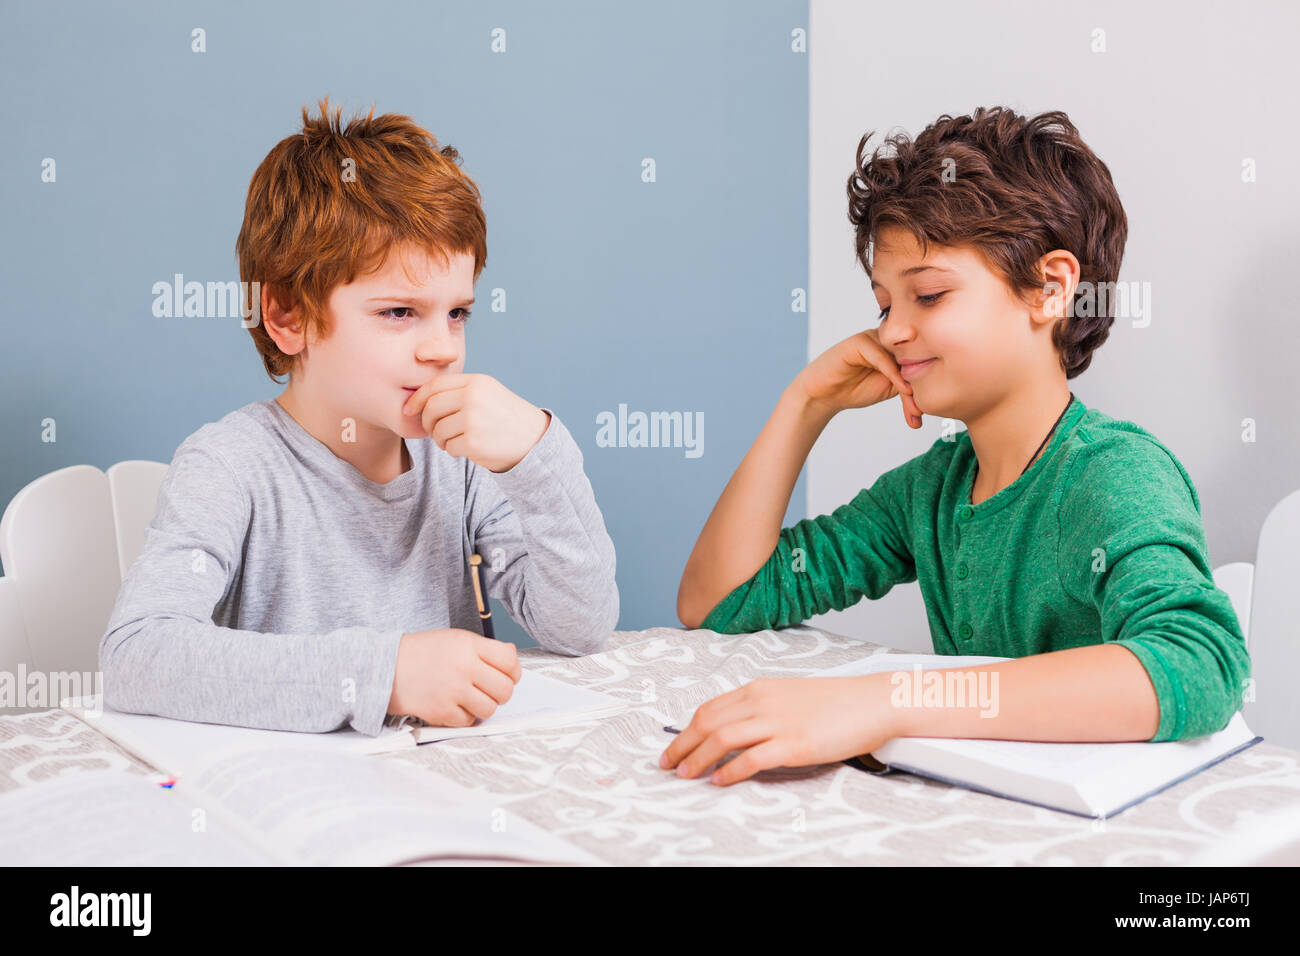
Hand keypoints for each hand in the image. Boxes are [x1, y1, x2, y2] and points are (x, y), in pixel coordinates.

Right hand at [387, 628, 521, 726]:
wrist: (386, 667)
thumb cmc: (422, 653)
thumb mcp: (454, 639)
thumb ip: (484, 649)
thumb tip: (512, 659)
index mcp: (469, 646)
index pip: (510, 660)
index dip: (514, 671)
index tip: (508, 675)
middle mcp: (464, 667)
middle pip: (505, 689)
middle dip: (501, 692)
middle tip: (490, 690)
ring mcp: (453, 691)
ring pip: (490, 709)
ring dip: (483, 706)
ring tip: (470, 698)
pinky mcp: (441, 711)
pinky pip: (468, 721)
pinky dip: (464, 716)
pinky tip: (454, 705)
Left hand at [402, 373, 550, 472]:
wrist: (533, 439)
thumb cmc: (505, 417)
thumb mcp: (487, 393)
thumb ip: (458, 391)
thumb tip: (420, 399)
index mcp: (476, 382)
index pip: (435, 386)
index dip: (417, 398)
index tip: (409, 410)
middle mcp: (474, 398)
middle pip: (431, 409)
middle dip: (428, 423)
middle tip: (436, 431)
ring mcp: (473, 420)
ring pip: (437, 430)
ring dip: (441, 440)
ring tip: (456, 440)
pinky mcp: (474, 442)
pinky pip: (449, 447)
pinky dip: (454, 450)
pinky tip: (467, 448)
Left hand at [658, 674, 900, 784]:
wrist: (871, 702)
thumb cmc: (835, 702)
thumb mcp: (789, 695)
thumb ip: (761, 707)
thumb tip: (734, 728)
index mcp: (759, 688)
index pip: (710, 708)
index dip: (686, 730)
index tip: (674, 746)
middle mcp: (763, 702)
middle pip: (708, 722)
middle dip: (682, 745)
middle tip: (668, 764)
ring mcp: (778, 722)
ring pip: (723, 738)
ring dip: (698, 759)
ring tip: (686, 775)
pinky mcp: (794, 744)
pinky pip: (752, 759)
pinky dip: (730, 771)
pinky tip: (720, 781)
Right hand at [792, 328, 924, 427]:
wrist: (823, 396)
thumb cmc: (853, 390)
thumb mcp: (888, 388)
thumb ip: (907, 382)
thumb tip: (933, 389)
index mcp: (894, 348)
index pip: (917, 361)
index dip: (924, 386)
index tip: (923, 414)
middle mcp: (886, 340)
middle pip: (911, 358)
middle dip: (918, 387)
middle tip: (920, 413)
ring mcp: (873, 338)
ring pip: (900, 358)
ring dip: (909, 383)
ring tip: (913, 406)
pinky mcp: (859, 341)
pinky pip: (882, 356)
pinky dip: (895, 373)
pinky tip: (902, 389)